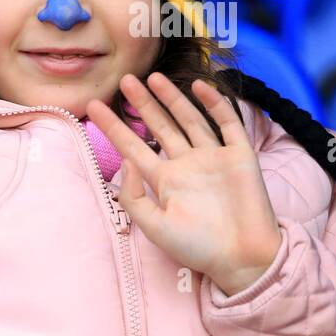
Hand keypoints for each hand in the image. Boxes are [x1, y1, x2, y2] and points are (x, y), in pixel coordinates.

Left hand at [86, 72, 282, 296]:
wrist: (243, 258)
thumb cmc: (197, 248)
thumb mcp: (153, 226)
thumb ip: (133, 196)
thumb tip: (125, 161)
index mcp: (163, 181)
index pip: (132, 146)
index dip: (113, 126)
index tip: (93, 106)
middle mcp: (186, 165)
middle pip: (160, 127)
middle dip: (142, 104)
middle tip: (125, 80)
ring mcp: (213, 158)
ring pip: (189, 120)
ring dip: (172, 98)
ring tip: (153, 77)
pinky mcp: (240, 156)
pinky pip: (227, 124)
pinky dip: (215, 105)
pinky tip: (200, 87)